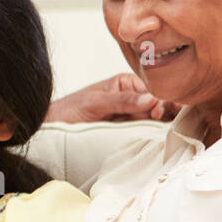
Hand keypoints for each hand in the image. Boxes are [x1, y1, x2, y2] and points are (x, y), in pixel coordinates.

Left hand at [46, 73, 179, 122]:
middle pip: (159, 104)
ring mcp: (132, 115)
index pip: (153, 90)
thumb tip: (150, 99)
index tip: (159, 112)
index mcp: (127, 84)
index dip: (162, 100)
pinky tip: (158, 137)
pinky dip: (153, 134)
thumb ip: (121, 100)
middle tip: (164, 120)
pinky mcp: (128, 131)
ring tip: (166, 130)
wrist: (54, 128)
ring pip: (155, 119)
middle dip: (167, 111)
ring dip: (162, 124)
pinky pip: (146, 132)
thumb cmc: (69, 110)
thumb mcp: (94, 103)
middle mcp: (133, 98)